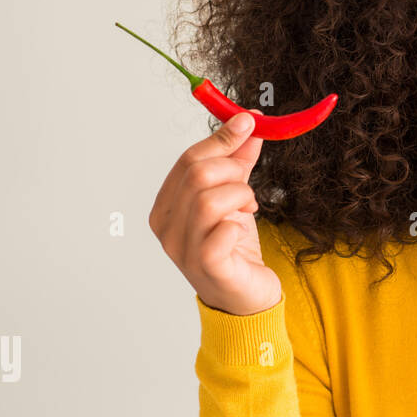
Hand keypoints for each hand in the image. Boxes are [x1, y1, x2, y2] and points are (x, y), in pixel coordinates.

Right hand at [148, 109, 280, 315]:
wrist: (246, 295)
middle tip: (248, 186)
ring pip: (209, 199)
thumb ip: (238, 161)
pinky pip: (221, 234)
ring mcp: (182, 249)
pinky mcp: (207, 268)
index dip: (222, 137)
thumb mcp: (235, 197)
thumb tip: (248, 123)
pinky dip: (238, 225)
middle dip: (234, 169)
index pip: (188, 159)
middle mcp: (166, 227)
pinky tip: (241, 232)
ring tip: (248, 207)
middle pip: (197, 174)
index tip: (249, 121)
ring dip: (240, 195)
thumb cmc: (235, 247)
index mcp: (166, 205)